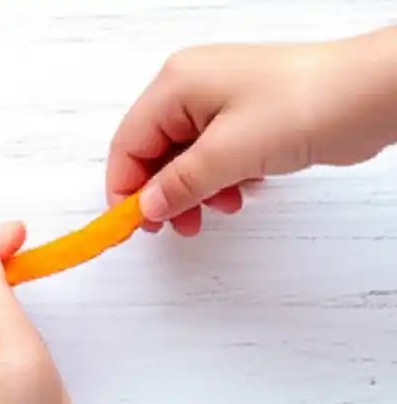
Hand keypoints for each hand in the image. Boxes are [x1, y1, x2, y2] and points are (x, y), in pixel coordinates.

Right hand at [108, 29, 396, 235]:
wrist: (375, 94)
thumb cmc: (309, 102)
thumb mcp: (229, 153)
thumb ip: (180, 183)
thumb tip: (147, 207)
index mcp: (176, 83)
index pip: (128, 143)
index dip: (125, 188)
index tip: (131, 225)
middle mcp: (192, 86)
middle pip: (153, 151)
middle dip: (162, 193)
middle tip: (173, 226)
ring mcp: (220, 99)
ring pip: (184, 157)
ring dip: (193, 191)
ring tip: (216, 211)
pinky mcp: (246, 115)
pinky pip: (213, 155)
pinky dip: (219, 179)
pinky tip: (239, 193)